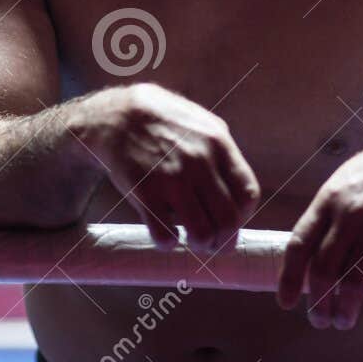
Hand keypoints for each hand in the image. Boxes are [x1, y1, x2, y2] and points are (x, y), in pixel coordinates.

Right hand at [73, 83, 260, 253]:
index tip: (232, 222)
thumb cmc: (161, 120)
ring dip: (200, 245)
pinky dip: (169, 243)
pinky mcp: (145, 194)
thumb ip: (223, 151)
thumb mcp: (201, 122)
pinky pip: (165, 236)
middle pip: (228, 220)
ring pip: (201, 234)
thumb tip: (238, 187)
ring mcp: (172, 179)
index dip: (243, 216)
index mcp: (218, 144)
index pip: (247, 194)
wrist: (115, 116)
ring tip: (192, 240)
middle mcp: (199, 163)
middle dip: (225, 240)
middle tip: (215, 244)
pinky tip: (166, 233)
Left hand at [278, 118, 362, 329]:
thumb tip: (309, 251)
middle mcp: (349, 215)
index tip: (286, 303)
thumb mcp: (346, 181)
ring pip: (353, 282)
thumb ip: (328, 214)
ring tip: (344, 321)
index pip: (298, 245)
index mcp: (329, 200)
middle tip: (321, 320)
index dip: (289, 279)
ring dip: (345, 310)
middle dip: (318, 303)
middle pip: (323, 270)